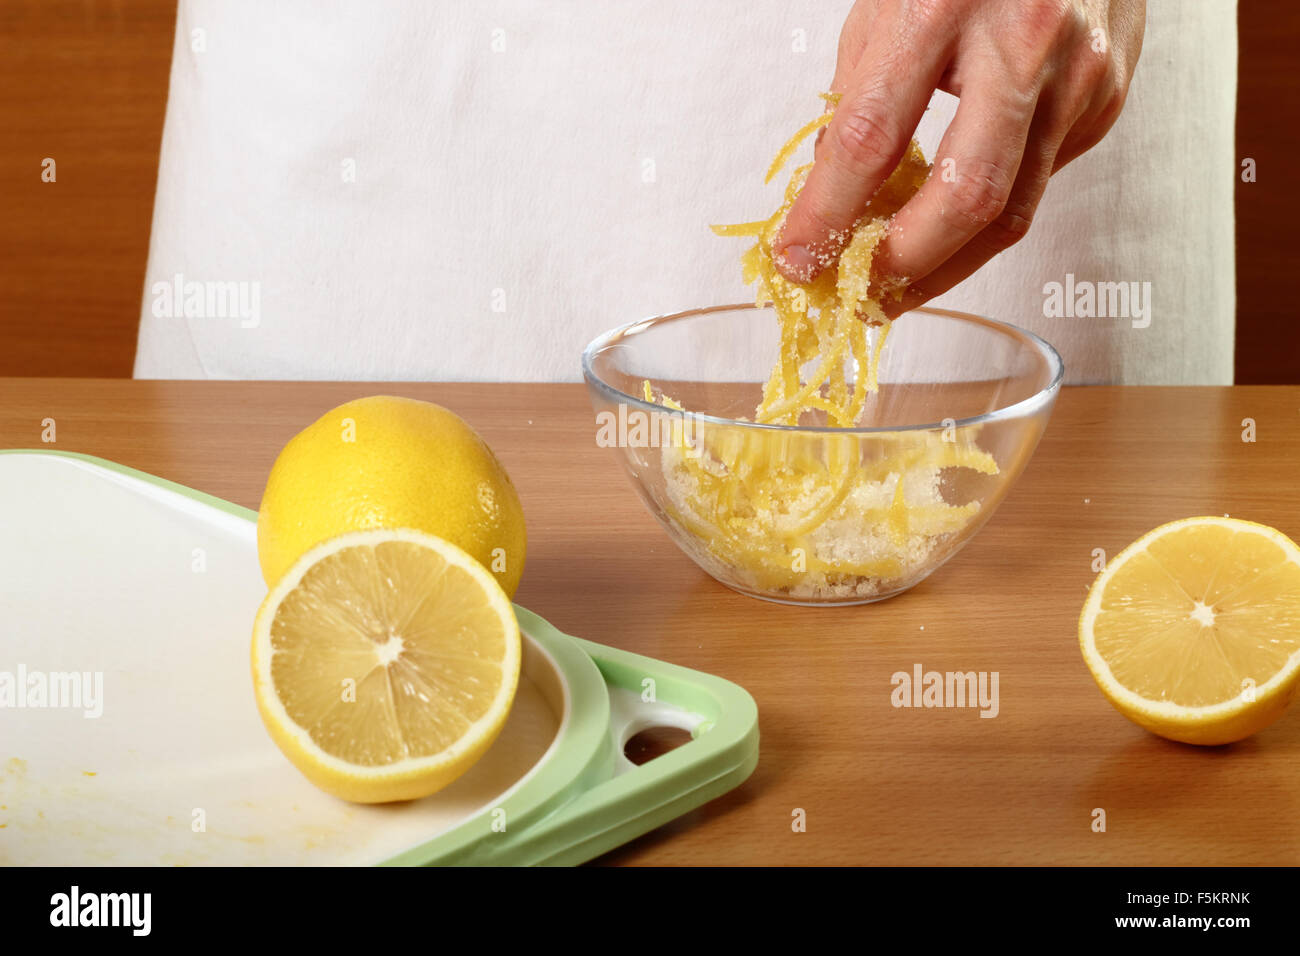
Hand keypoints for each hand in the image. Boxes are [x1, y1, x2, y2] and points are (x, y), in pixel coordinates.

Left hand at [774, 0, 1144, 311]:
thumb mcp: (889, 0)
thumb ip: (860, 96)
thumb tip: (834, 194)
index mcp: (944, 5)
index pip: (873, 138)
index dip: (828, 213)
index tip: (797, 260)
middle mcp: (1026, 44)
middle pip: (965, 198)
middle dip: (903, 266)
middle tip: (860, 296)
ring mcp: (1080, 77)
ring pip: (1012, 214)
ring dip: (945, 268)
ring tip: (896, 288)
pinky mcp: (1107, 101)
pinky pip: (1039, 184)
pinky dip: (987, 218)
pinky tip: (951, 224)